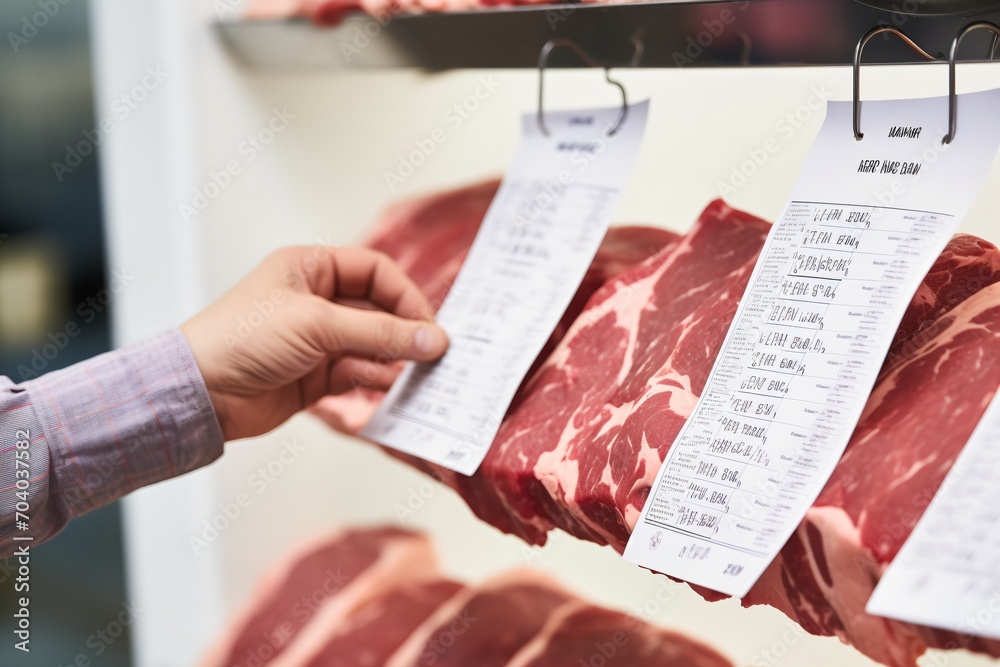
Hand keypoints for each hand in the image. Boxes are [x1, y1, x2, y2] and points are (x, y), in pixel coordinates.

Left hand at [180, 247, 448, 440]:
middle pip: (379, 310)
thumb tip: (431, 339)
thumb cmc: (240, 339)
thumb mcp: (317, 325)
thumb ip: (380, 333)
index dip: (405, 296)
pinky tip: (387, 387)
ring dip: (393, 359)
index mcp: (311, 269)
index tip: (428, 325)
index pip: (375, 272)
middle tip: (432, 353)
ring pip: (373, 345)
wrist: (201, 392)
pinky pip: (360, 372)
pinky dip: (376, 379)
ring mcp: (318, 340)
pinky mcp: (318, 375)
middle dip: (404, 331)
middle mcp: (317, 301)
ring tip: (412, 374)